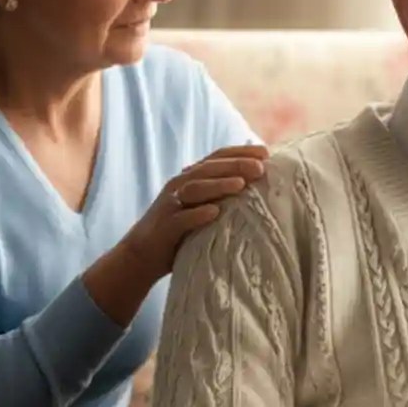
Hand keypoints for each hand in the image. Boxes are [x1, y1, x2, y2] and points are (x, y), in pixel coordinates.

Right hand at [117, 144, 269, 282]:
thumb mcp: (201, 205)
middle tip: (260, 167)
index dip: (240, 152)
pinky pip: (181, 219)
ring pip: (195, 189)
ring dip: (218, 185)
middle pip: (208, 169)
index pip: (216, 157)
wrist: (142, 254)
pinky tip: (214, 212)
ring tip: (241, 184)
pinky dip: (197, 214)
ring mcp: (171, 205)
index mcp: (190, 177)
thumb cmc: (181, 229)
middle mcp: (180, 185)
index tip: (265, 152)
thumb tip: (255, 183)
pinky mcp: (165, 227)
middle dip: (235, 165)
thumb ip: (221, 192)